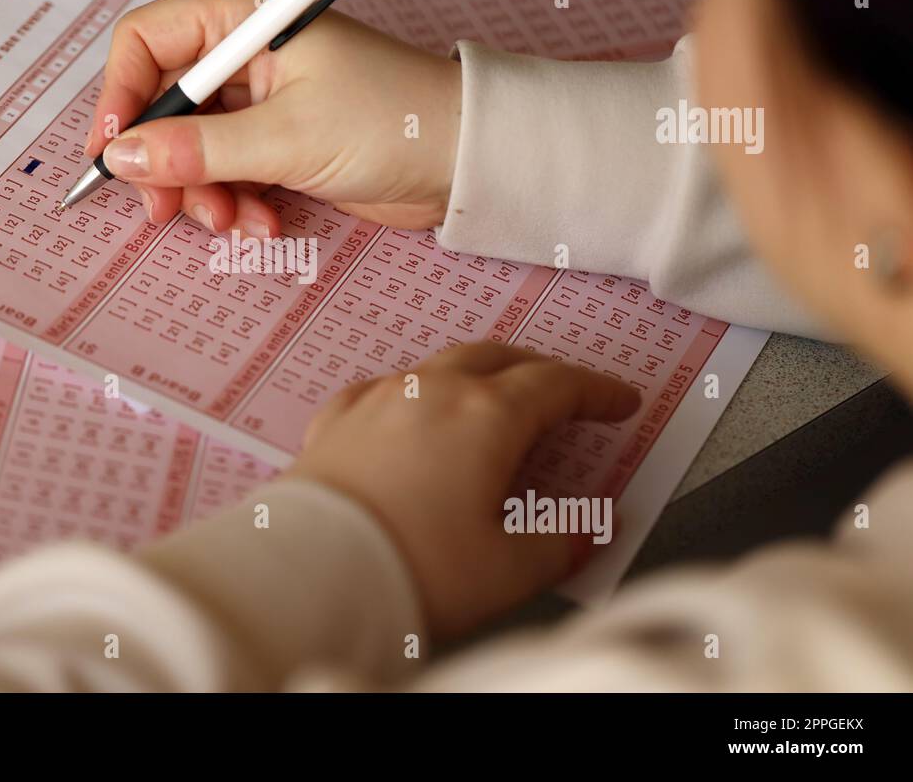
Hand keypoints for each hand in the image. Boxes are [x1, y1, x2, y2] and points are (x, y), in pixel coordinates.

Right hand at [86, 0, 461, 235]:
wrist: (464, 160)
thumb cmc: (392, 122)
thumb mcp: (286, 138)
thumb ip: (198, 149)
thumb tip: (122, 158)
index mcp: (245, 22)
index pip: (148, 40)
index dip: (120, 95)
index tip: (113, 153)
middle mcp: (246, 55)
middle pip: (164, 103)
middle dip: (163, 162)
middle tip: (165, 212)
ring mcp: (262, 102)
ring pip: (192, 147)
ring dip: (203, 193)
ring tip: (235, 224)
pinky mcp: (279, 142)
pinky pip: (228, 172)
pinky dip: (236, 203)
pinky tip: (265, 226)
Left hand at [286, 343, 640, 640]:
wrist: (310, 571)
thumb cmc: (412, 568)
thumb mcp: (508, 570)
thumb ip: (560, 543)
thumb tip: (591, 529)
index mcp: (486, 417)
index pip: (557, 385)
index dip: (596, 391)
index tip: (620, 402)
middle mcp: (432, 392)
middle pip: (499, 358)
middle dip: (538, 371)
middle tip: (563, 394)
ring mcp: (379, 399)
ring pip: (440, 366)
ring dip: (477, 375)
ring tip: (493, 400)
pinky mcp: (336, 420)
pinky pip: (384, 389)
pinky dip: (414, 394)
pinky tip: (412, 414)